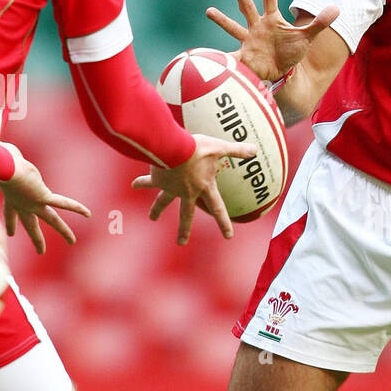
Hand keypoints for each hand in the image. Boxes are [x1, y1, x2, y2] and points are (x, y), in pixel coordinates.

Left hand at [0, 144, 90, 252]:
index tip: (10, 234)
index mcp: (11, 197)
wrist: (2, 166)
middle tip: (41, 252)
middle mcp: (24, 204)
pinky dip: (76, 207)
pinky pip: (63, 203)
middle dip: (37, 239)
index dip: (11, 224)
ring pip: (52, 220)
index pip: (11, 214)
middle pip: (32, 225)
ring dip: (64, 230)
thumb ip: (5, 158)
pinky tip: (87, 213)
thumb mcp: (1, 160)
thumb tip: (4, 152)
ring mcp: (35, 202)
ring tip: (73, 241)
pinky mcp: (44, 196)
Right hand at [133, 132, 258, 244]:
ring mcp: (171, 188)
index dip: (224, 223)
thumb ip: (236, 150)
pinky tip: (134, 185)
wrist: (172, 146)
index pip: (218, 209)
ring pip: (163, 203)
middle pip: (186, 215)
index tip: (228, 237)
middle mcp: (187, 192)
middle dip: (184, 230)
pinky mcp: (157, 180)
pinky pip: (148, 183)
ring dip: (156, 211)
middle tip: (181, 243)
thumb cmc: (197, 148)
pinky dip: (141, 183)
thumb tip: (255, 150)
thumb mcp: (219, 147)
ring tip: (151, 219)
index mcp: (204, 188)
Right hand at [205, 0, 338, 82]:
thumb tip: (337, 8)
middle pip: (248, 7)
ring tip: (209, 10)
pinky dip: (222, 57)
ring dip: (222, 20)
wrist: (282, 71)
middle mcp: (257, 26)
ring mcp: (249, 40)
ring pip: (233, 27)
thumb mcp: (307, 37)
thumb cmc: (291, 52)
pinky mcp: (245, 56)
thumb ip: (319, 22)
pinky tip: (209, 55)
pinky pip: (232, 55)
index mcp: (272, 19)